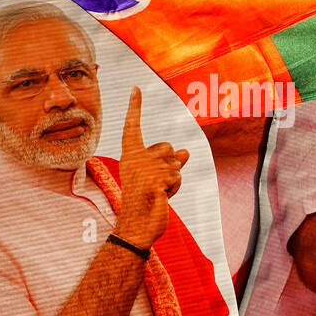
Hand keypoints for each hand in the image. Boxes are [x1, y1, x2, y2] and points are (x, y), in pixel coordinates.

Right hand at [113, 87, 189, 249]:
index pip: (131, 128)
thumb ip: (170, 162)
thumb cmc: (145, 201)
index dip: (134, 108)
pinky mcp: (154, 183)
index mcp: (129, 156)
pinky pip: (177, 178)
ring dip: (173, 182)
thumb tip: (187, 151)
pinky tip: (160, 199)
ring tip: (157, 194)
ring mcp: (143, 171)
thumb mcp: (157, 178)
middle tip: (155, 186)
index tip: (136, 88)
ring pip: (176, 165)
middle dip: (170, 166)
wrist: (135, 227)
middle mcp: (133, 160)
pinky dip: (174, 190)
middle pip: (168, 148)